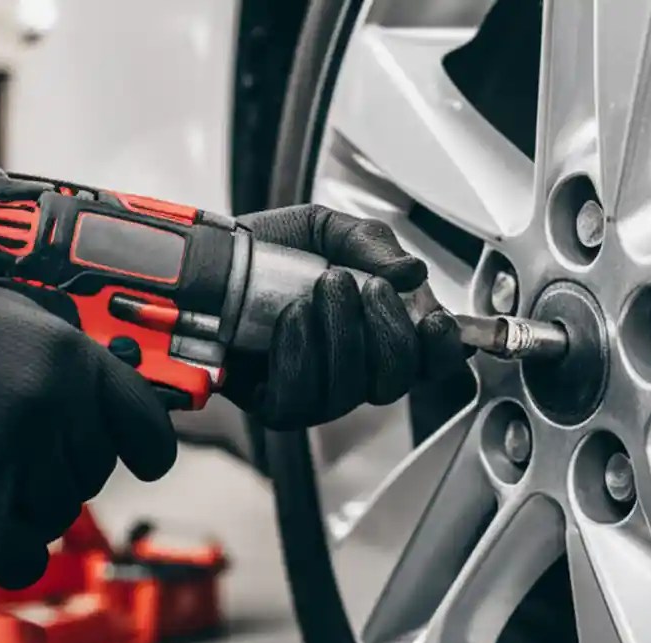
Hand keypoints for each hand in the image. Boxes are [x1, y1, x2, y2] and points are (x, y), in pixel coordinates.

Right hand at [0, 232, 176, 588]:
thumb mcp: (1, 314)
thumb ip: (61, 355)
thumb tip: (109, 395)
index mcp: (65, 356)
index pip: (146, 425)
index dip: (147, 450)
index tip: (145, 462)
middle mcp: (46, 407)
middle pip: (91, 476)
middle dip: (54, 472)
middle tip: (2, 456)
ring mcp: (6, 459)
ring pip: (56, 519)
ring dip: (19, 510)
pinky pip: (19, 560)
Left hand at [223, 205, 465, 429]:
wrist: (207, 261)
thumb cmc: (268, 250)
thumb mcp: (327, 230)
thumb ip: (373, 244)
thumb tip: (413, 274)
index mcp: (379, 330)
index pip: (431, 360)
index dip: (443, 349)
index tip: (433, 318)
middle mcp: (354, 368)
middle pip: (396, 381)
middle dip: (388, 332)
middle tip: (363, 286)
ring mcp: (316, 391)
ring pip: (350, 392)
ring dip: (341, 336)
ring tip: (319, 289)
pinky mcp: (274, 403)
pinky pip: (299, 400)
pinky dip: (300, 354)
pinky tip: (291, 318)